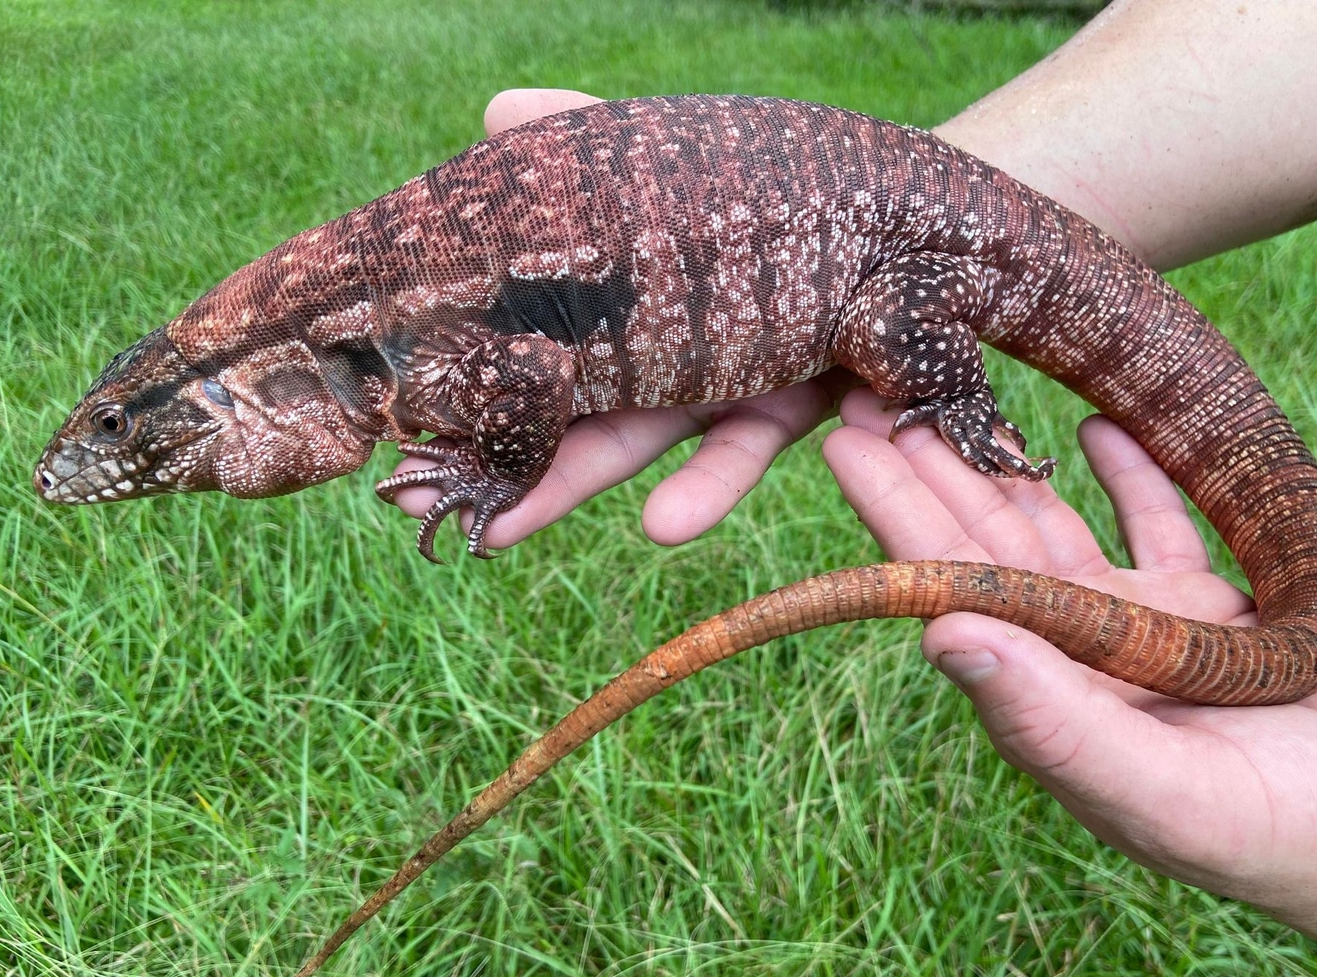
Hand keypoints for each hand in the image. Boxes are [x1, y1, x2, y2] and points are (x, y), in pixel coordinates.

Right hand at [388, 88, 852, 550]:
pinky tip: (664, 520)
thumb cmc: (776, 194)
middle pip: (573, 421)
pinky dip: (706, 482)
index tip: (407, 440)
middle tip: (434, 513)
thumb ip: (589, 145)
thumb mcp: (666, 166)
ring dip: (577, 487)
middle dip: (508, 470)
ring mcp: (729, 390)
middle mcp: (670, 361)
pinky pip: (747, 448)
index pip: (536, 358)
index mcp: (627, 312)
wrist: (909, 218)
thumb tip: (494, 111)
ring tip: (508, 525)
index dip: (471, 399)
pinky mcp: (798, 406)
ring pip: (642, 446)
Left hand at [825, 386, 1316, 976]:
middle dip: (934, 466)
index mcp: (1051, 697)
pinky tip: (1091, 423)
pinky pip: (1163, 521)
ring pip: (1061, 526)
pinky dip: (1130, 474)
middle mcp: (1082, 655)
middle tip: (873, 382)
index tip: (843, 439)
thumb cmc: (1292, 839)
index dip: (897, 512)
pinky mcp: (1214, 607)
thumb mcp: (1168, 791)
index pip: (954, 588)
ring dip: (1012, 460)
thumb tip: (936, 636)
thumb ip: (1052, 720)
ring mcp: (1146, 626)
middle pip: (990, 543)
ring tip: (960, 386)